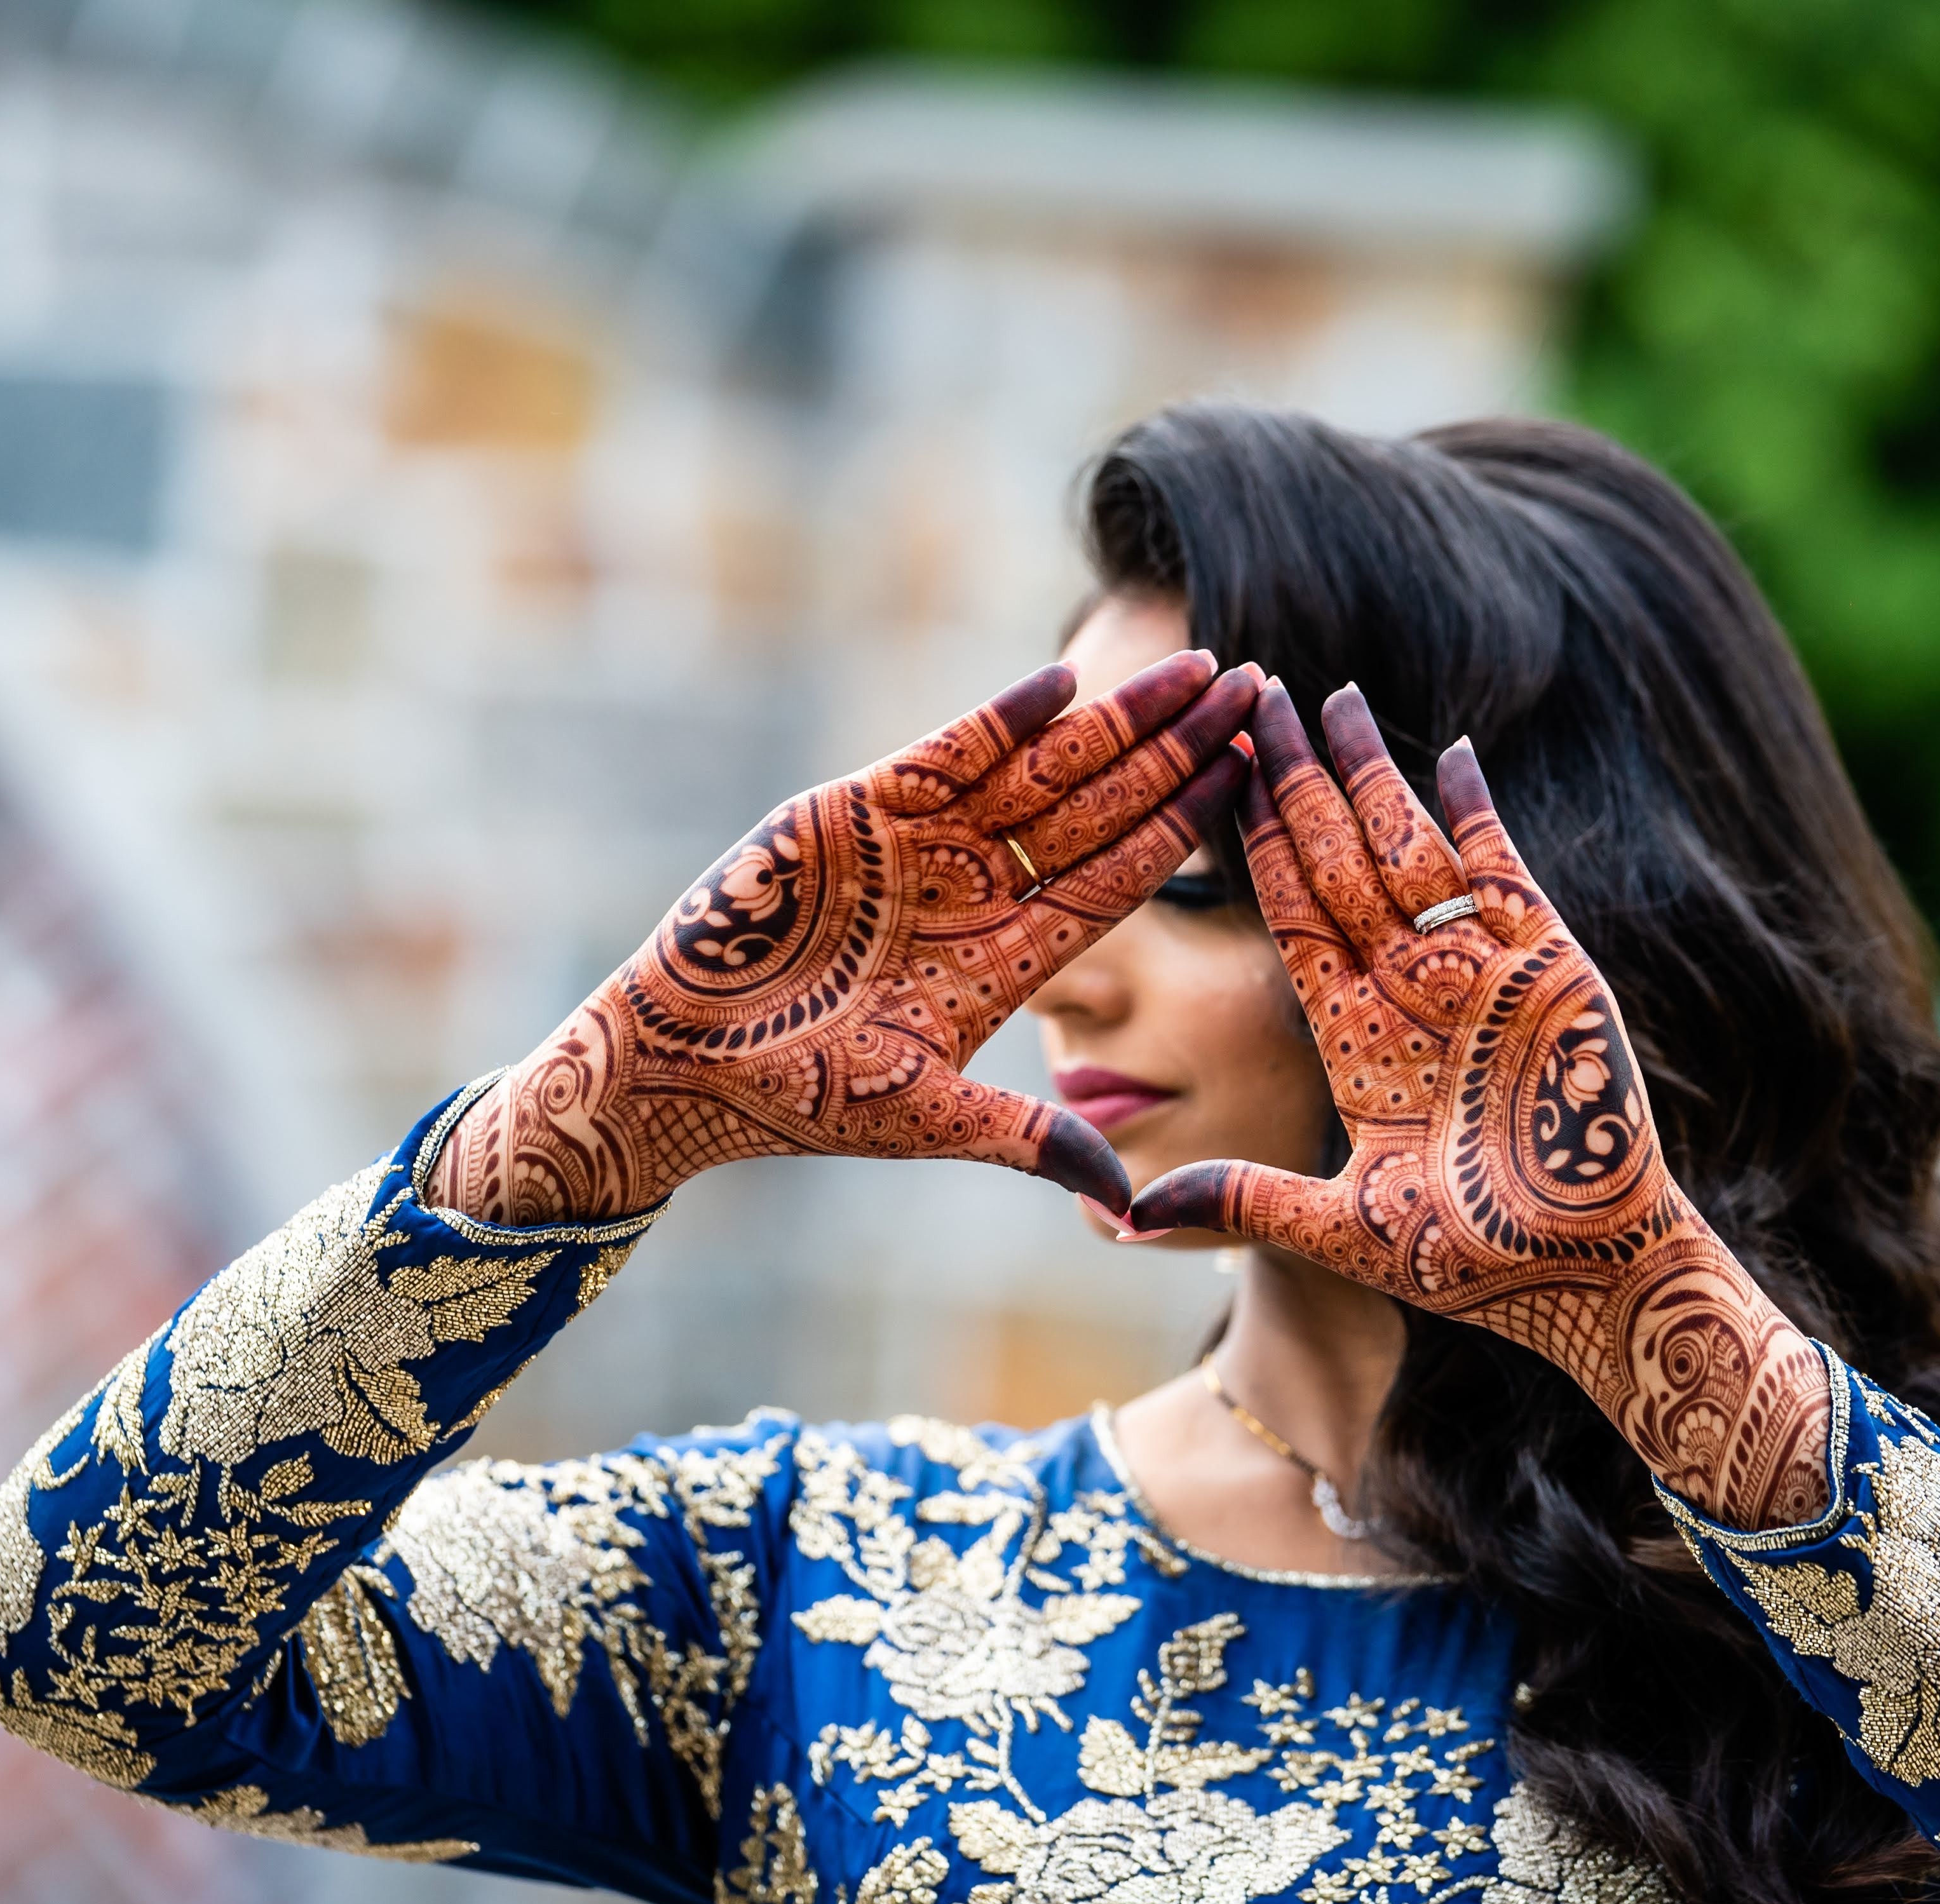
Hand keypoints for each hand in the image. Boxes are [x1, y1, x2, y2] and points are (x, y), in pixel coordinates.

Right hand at [437, 654, 1259, 1223]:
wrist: (683, 1061)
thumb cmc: (797, 1100)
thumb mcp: (926, 1117)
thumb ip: (1027, 1140)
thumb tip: (1126, 1201)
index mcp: (1008, 957)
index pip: (1122, 880)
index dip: (1191, 828)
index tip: (1257, 776)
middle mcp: (978, 890)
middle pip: (1103, 807)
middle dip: (1178, 748)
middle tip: (1256, 687)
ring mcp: (923, 845)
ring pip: (1042, 768)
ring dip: (1118, 719)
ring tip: (1197, 667)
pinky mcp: (858, 809)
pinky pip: (946, 753)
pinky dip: (1000, 718)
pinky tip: (1065, 684)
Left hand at [1125, 687, 1830, 1529]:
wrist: (1579, 1280)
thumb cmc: (1470, 1266)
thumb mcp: (1339, 1228)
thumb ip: (1242, 1201)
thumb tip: (1123, 1214)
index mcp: (1352, 1035)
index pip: (1286, 914)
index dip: (1249, 844)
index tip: (1205, 773)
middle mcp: (1408, 990)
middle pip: (1338, 860)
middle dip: (1295, 780)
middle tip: (1250, 694)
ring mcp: (1479, 973)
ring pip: (1411, 850)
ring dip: (1373, 776)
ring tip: (1332, 701)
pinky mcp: (1551, 969)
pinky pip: (1508, 875)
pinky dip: (1482, 816)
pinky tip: (1452, 753)